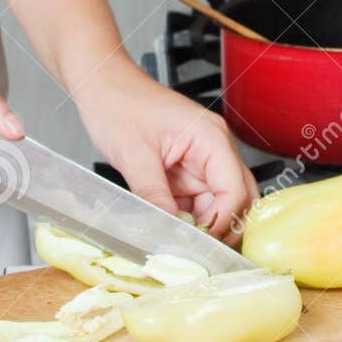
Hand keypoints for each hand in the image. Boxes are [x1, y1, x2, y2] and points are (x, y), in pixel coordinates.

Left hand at [75, 59, 258, 241]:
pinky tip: (174, 232)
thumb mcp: (134, 156)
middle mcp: (215, 150)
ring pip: (219, 204)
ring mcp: (202, 161)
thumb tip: (171, 233)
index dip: (224, 222)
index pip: (236, 189)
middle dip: (223, 228)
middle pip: (238, 198)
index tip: (202, 246)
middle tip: (200, 254)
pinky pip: (198, 201)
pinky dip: (190, 219)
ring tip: (183, 247)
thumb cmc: (119, 106)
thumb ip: (155, 196)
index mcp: (211, 139)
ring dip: (205, 226)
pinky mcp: (186, 170)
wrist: (102, 87)